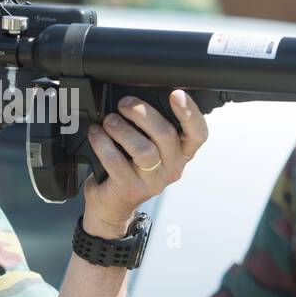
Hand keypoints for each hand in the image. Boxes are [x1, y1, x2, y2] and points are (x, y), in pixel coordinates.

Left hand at [80, 89, 207, 237]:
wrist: (112, 203)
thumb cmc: (131, 168)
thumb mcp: (149, 146)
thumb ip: (152, 126)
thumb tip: (140, 96)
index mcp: (181, 153)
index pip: (198, 134)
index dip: (190, 112)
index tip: (177, 94)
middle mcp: (172, 168)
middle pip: (166, 135)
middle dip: (143, 113)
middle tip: (125, 104)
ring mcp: (152, 181)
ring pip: (143, 150)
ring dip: (122, 129)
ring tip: (109, 121)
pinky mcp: (129, 188)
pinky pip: (116, 161)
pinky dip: (103, 143)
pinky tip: (97, 134)